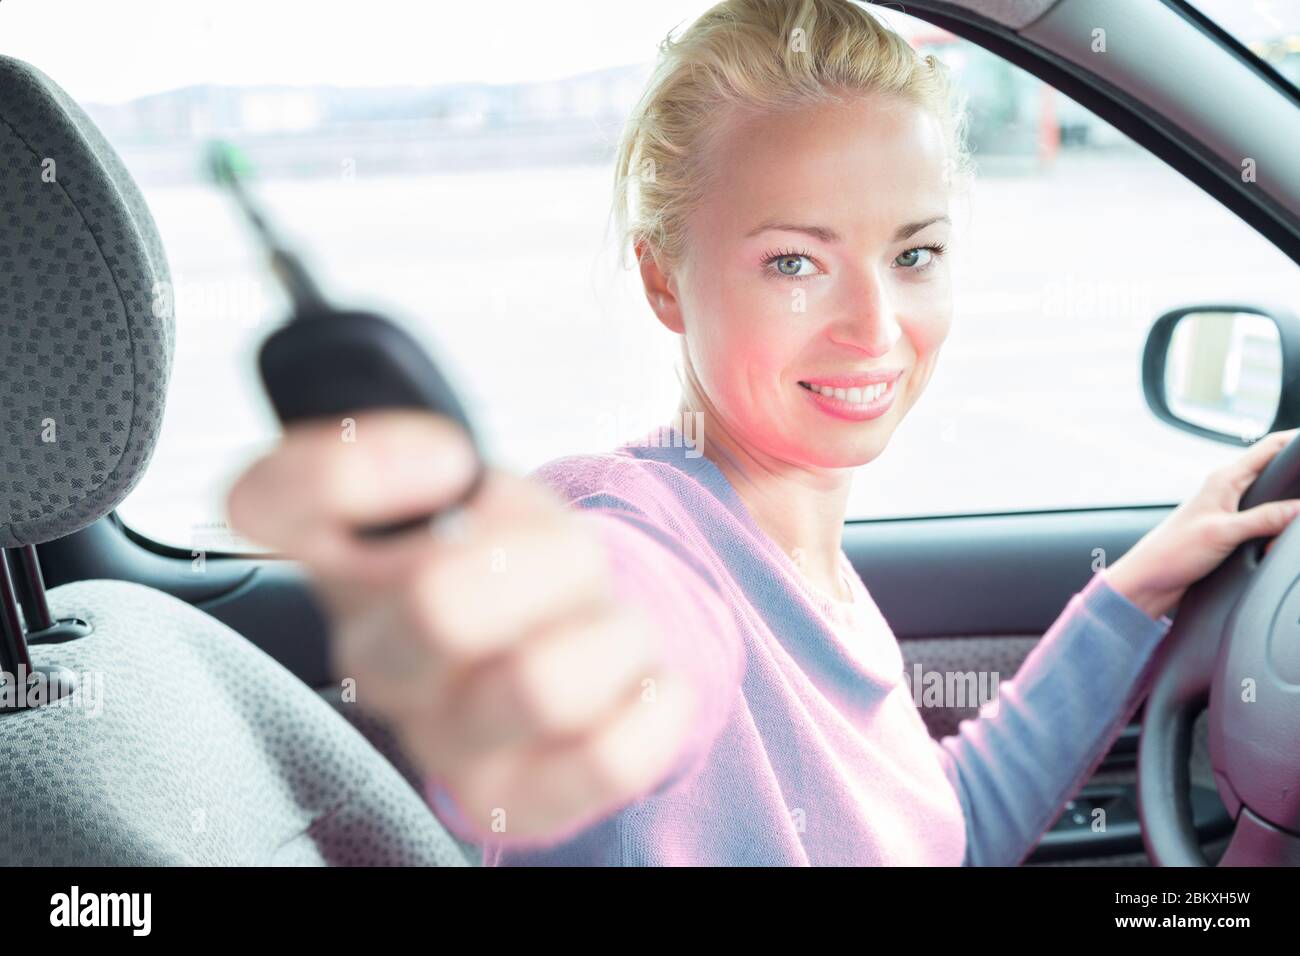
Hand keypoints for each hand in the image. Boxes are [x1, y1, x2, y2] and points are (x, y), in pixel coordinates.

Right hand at [225, 410, 696, 842]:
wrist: (562, 634)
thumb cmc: (511, 554)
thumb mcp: (478, 482)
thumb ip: (448, 464)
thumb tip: (450, 477)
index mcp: (344, 556)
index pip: (271, 502)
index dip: (350, 469)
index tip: (449, 457)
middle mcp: (372, 652)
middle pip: (439, 606)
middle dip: (543, 560)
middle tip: (568, 558)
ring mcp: (436, 735)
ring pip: (541, 687)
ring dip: (610, 633)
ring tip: (608, 625)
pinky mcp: (511, 799)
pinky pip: (604, 762)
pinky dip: (651, 705)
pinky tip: (643, 681)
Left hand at [1105, 428, 1299, 620]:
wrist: (1151, 579)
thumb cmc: (1173, 551)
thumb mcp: (1223, 533)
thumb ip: (1264, 519)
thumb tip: (1299, 508)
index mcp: (1225, 479)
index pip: (1270, 447)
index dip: (1296, 440)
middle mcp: (1228, 489)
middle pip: (1276, 471)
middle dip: (1299, 480)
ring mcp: (1230, 509)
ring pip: (1273, 498)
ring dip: (1288, 509)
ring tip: (1293, 521)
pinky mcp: (1230, 529)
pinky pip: (1265, 521)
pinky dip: (1277, 528)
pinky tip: (1281, 537)